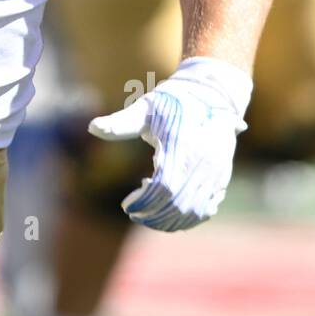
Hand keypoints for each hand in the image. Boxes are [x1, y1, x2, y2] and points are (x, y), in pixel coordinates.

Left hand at [88, 57, 251, 231]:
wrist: (213, 95)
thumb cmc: (173, 101)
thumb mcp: (146, 108)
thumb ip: (121, 122)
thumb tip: (92, 127)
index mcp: (183, 145)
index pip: (164, 186)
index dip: (144, 201)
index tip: (126, 204)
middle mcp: (203, 162)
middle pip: (178, 204)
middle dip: (153, 215)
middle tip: (134, 213)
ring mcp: (215, 172)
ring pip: (194, 211)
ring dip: (169, 220)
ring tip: (148, 214)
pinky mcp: (221, 178)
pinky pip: (206, 209)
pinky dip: (187, 218)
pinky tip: (168, 210)